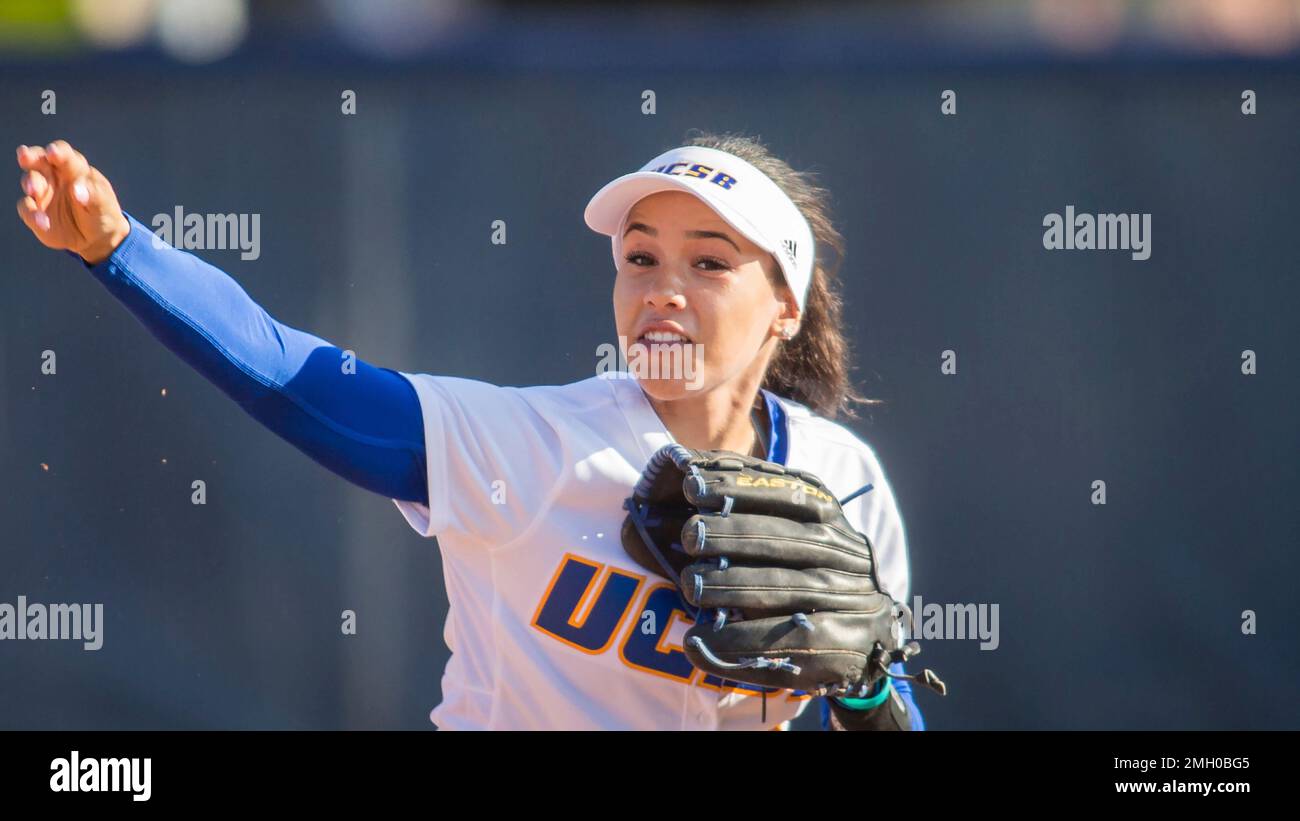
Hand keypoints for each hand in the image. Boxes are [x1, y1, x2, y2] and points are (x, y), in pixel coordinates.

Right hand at [16, 141, 130, 264]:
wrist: (97, 240)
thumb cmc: (102, 214)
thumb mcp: (104, 206)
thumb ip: (93, 195)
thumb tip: (77, 189)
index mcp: (75, 170)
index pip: (64, 155)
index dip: (58, 151)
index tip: (53, 152)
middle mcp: (55, 177)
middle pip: (39, 159)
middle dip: (30, 156)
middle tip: (24, 156)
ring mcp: (43, 193)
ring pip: (30, 180)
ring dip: (31, 183)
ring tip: (35, 192)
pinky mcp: (35, 211)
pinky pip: (27, 208)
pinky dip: (32, 213)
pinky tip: (43, 223)